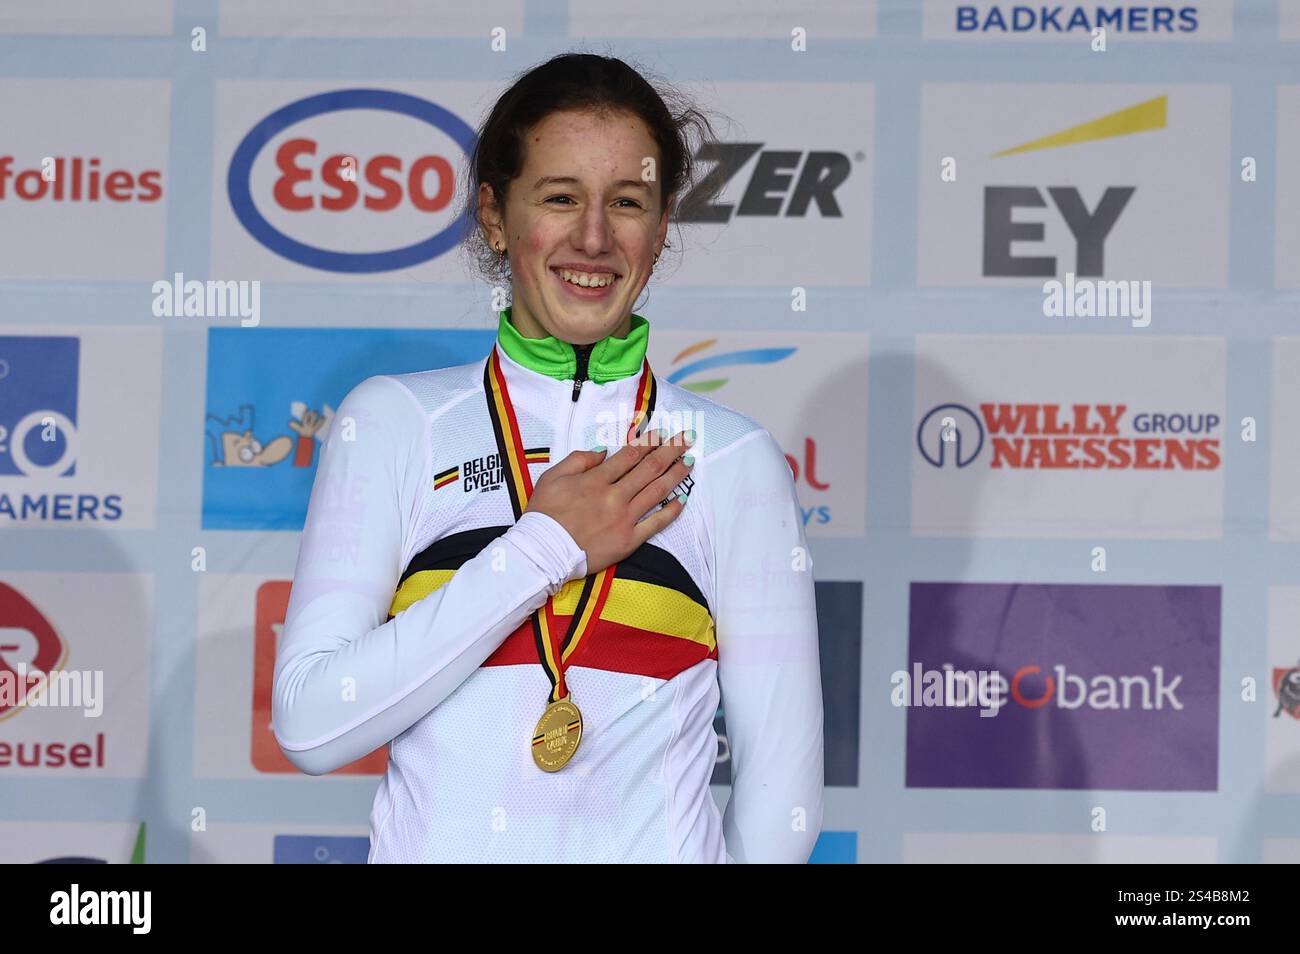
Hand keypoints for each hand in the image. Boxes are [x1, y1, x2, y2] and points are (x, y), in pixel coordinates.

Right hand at [524, 428, 695, 575]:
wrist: (542, 552)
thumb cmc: (544, 514)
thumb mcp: (552, 477)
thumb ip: (579, 460)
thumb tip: (603, 451)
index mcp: (596, 479)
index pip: (630, 455)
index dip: (649, 442)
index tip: (662, 433)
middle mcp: (614, 496)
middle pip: (649, 468)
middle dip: (671, 450)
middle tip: (687, 438)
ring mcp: (624, 519)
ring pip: (657, 492)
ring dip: (676, 474)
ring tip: (690, 461)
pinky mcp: (629, 541)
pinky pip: (656, 524)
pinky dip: (672, 511)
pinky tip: (683, 498)